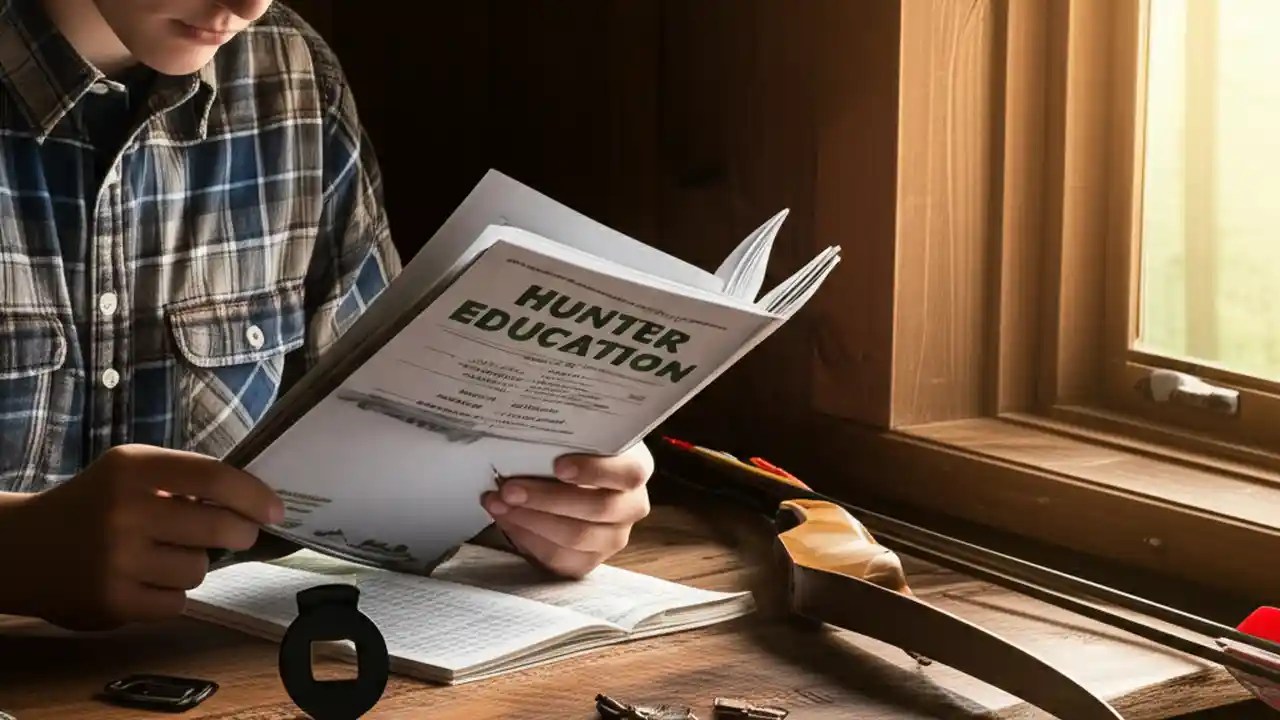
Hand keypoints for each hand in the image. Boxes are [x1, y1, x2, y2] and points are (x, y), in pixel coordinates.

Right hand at [0, 444, 283, 630]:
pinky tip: (146, 580)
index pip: (214, 477)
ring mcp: (117, 558)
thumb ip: (184, 478)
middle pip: (219, 526)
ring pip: (199, 569)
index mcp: (133, 469)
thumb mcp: (131, 471)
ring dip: (194, 565)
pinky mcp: (112, 601)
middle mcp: (125, 511)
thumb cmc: (95, 503)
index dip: (255, 495)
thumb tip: (254, 500)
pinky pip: (177, 602)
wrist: (24, 548)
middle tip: (238, 534)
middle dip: (240, 532)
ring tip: (165, 555)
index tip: (277, 511)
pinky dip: (170, 593)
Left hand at [481, 442, 653, 577]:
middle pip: (596, 509)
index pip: (627, 473)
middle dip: (546, 499)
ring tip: (498, 504)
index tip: (558, 466)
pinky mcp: (591, 560)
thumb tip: (523, 436)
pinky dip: (528, 539)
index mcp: (635, 469)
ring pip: (575, 537)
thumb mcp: (575, 440)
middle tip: (509, 489)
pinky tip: (508, 521)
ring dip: (530, 520)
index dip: (594, 471)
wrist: (574, 482)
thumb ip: (563, 440)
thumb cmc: (572, 454)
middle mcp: (632, 506)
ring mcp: (614, 537)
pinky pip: (560, 558)